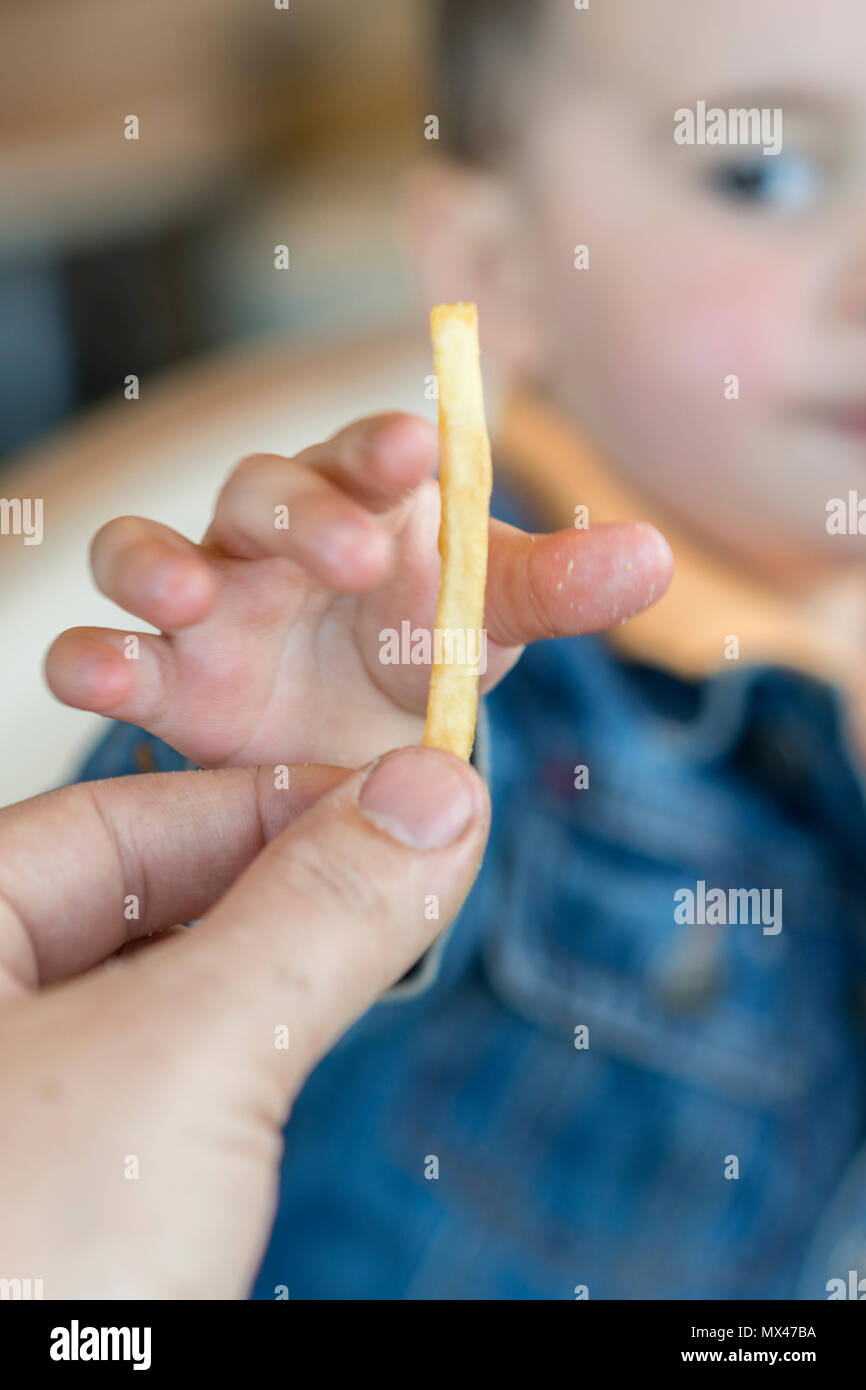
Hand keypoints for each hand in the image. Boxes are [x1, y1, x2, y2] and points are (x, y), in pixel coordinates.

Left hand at [0, 745, 488, 1297]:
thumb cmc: (14, 1274)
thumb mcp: (186, 1063)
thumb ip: (314, 917)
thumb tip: (431, 801)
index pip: (131, 819)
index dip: (279, 801)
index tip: (407, 804)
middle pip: (152, 902)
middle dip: (288, 886)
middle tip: (415, 879)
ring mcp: (21, 1106)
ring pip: (171, 999)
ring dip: (280, 974)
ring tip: (381, 952)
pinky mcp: (67, 1193)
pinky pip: (173, 1092)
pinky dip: (252, 1063)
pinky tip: (302, 1059)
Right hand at [45, 413, 672, 767]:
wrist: (358, 736)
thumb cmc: (423, 642)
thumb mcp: (490, 615)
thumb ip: (558, 587)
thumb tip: (655, 552)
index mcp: (361, 501)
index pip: (363, 453)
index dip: (382, 447)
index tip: (417, 449)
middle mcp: (271, 535)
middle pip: (260, 493)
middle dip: (298, 516)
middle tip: (349, 557)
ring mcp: (205, 600)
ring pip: (147, 549)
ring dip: (157, 562)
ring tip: (190, 595)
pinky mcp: (163, 674)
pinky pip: (103, 649)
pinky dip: (92, 657)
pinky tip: (98, 672)